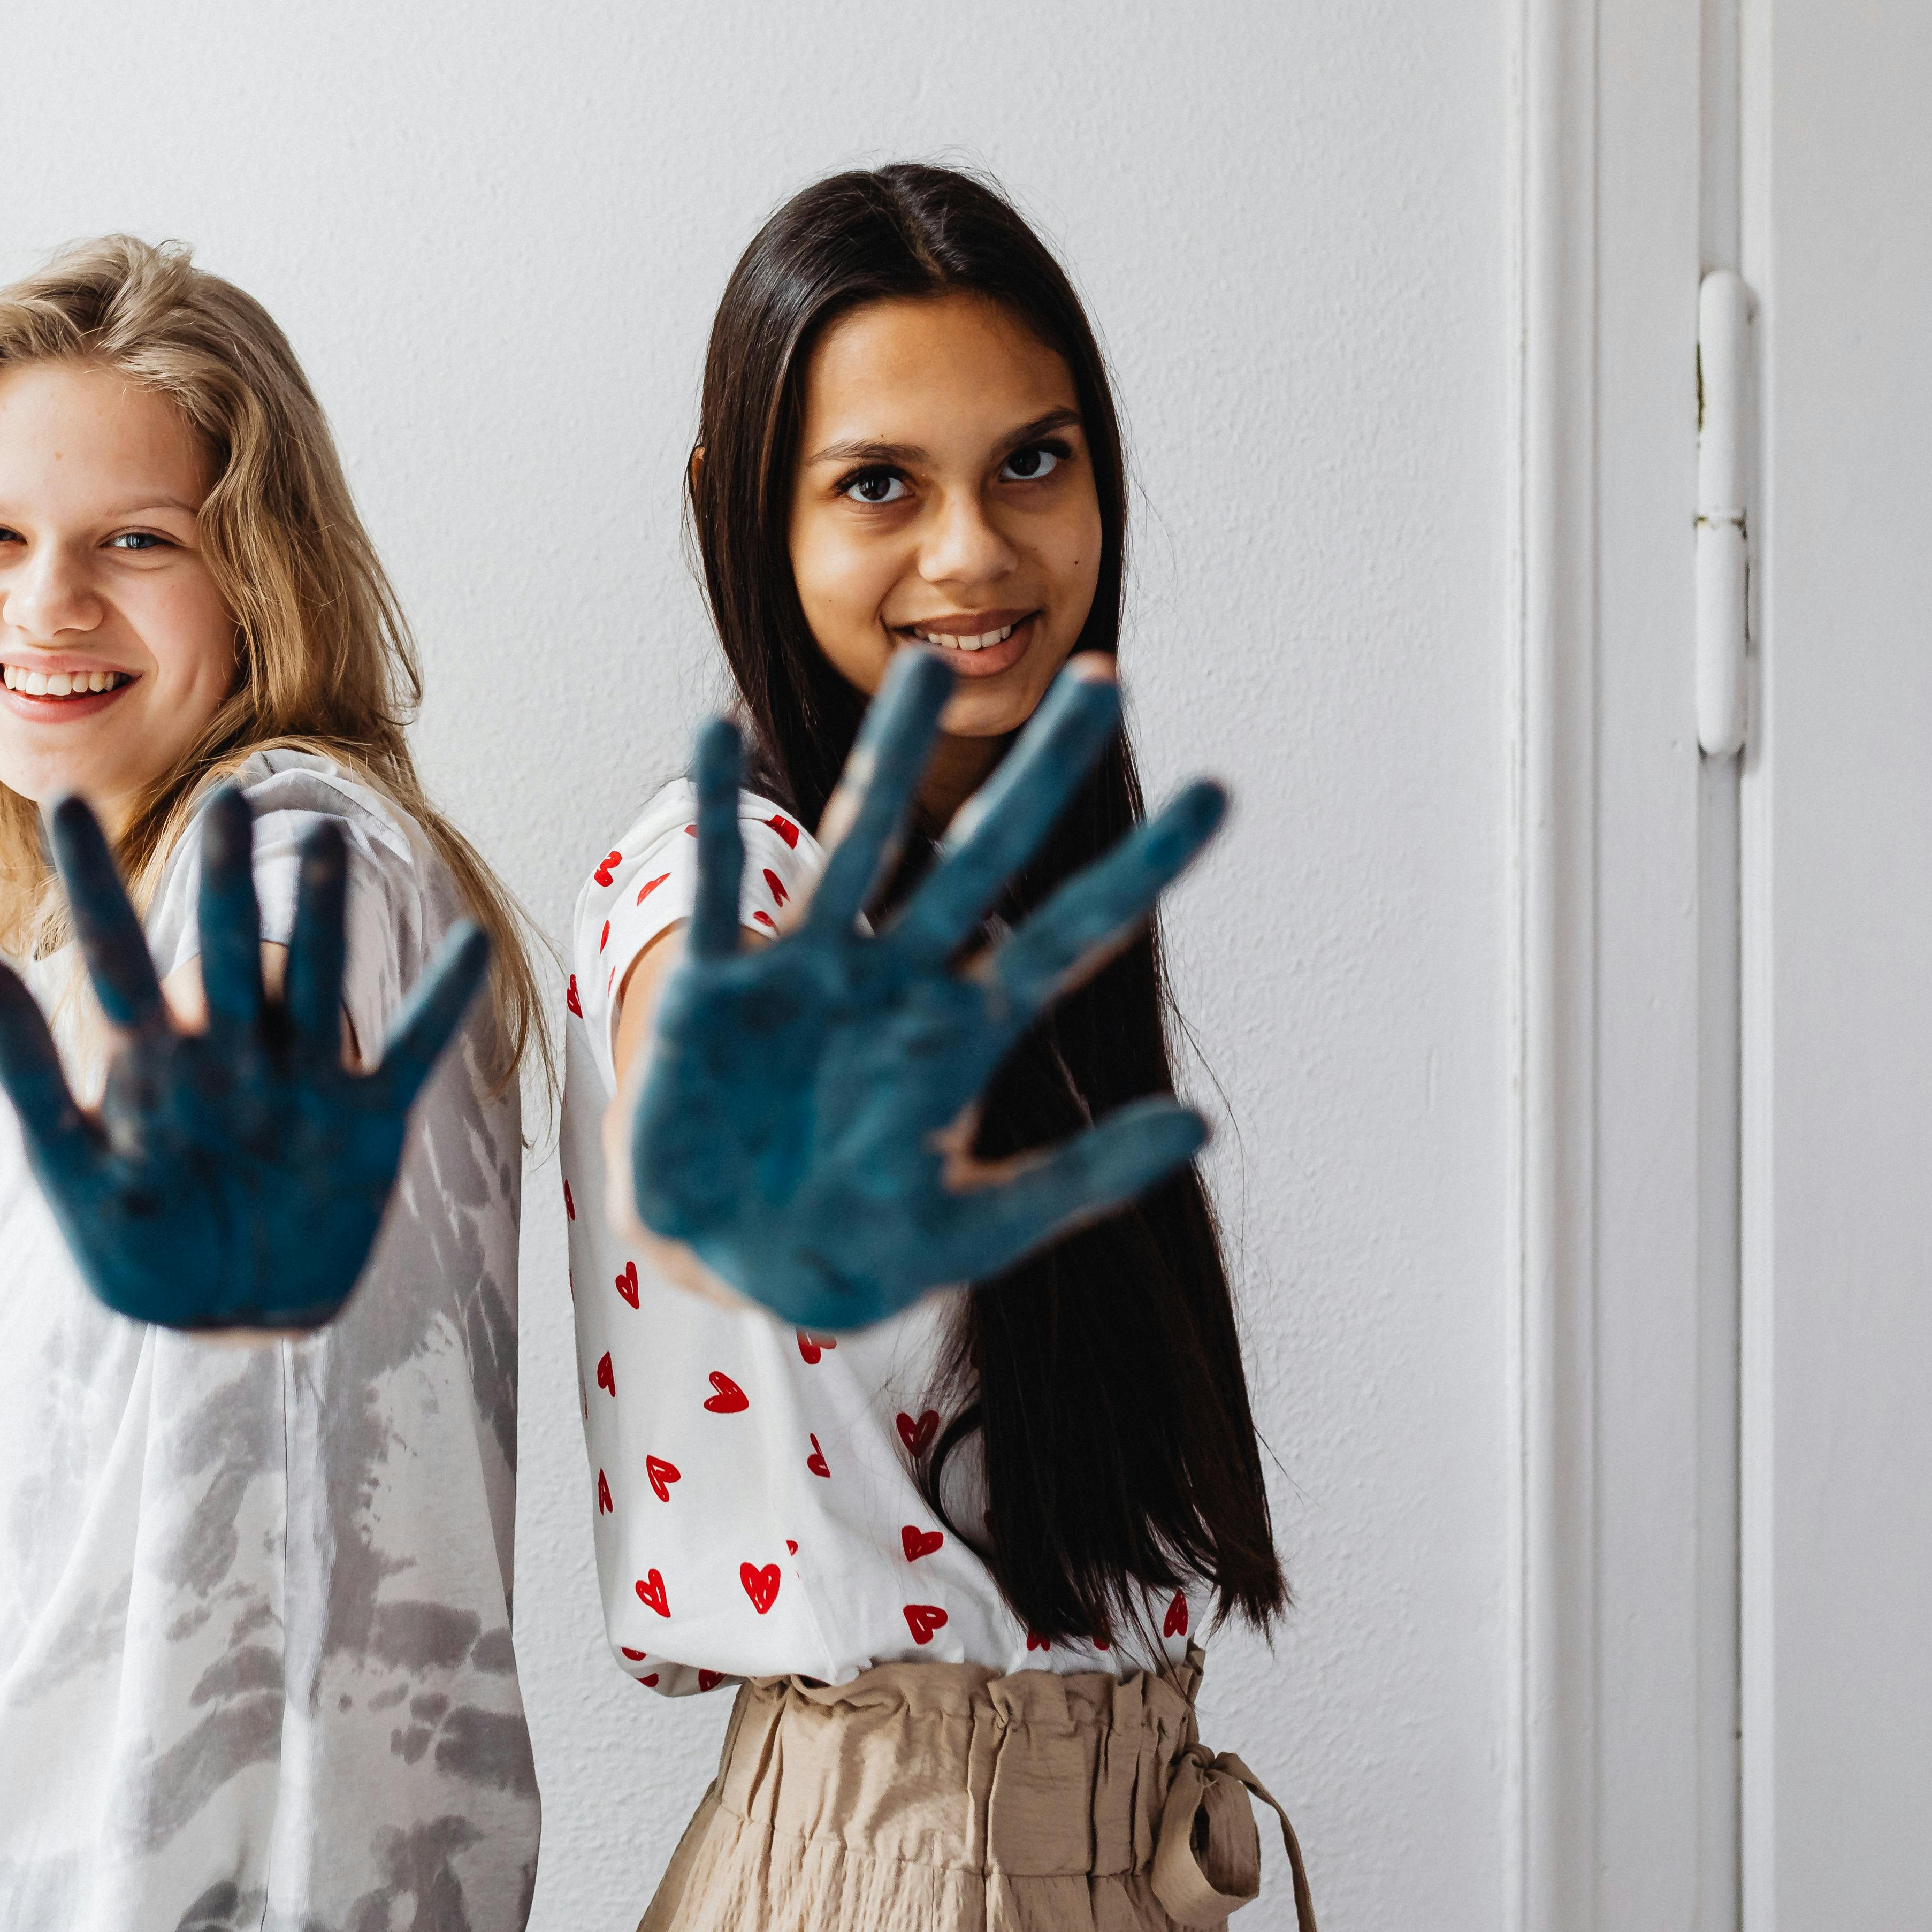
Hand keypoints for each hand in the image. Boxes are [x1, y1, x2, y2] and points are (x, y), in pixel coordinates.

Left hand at [0, 784, 494, 1331]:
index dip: (89, 882)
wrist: (228, 1319)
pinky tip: (469, 943)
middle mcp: (228, 1051)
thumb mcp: (67, 1167)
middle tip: (223, 801)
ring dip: (321, 918)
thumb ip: (28, 1072)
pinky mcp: (366, 1121)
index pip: (110, 955)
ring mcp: (300, 1080)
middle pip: (225, 950)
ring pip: (314, 981)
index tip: (63, 800)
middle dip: (224, 881)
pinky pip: (410, 1052)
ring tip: (325, 844)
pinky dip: (440, 1004)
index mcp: (149, 1058)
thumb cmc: (137, 1243)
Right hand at [620, 648, 1228, 1334]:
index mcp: (961, 1035)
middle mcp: (894, 980)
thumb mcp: (973, 1228)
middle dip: (1042, 772)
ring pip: (858, 840)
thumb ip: (1079, 1181)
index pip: (1069, 934)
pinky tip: (715, 733)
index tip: (1217, 797)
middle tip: (1104, 679)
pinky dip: (714, 818)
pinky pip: (718, 893)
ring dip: (888, 755)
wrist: (729, 1264)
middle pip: (980, 856)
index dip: (1138, 871)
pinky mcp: (714, 992)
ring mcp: (805, 974)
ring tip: (923, 667)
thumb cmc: (852, 1248)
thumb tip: (1200, 1126)